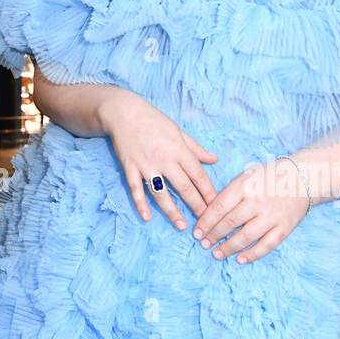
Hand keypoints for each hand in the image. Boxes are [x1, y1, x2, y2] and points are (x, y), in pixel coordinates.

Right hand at [96, 94, 219, 230]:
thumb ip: (195, 148)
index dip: (208, 192)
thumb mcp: (178, 131)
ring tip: (182, 226)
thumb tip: (214, 159)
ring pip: (161, 192)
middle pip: (183, 187)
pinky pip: (136, 189)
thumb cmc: (153, 120)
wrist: (124, 112)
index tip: (216, 206)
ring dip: (172, 211)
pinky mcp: (130, 167)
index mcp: (178, 149)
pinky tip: (147, 217)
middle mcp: (164, 158)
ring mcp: (146, 164)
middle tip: (205, 223)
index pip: (197, 175)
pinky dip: (141, 204)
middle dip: (196, 206)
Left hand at [192, 158, 310, 263]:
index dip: (206, 221)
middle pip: (230, 223)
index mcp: (245, 185)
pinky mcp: (285, 227)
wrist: (303, 176)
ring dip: (229, 247)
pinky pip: (267, 245)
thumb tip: (210, 212)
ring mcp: (272, 216)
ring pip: (246, 236)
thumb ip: (231, 192)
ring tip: (216, 253)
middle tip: (203, 244)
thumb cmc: (269, 176)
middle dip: (214, 235)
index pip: (219, 206)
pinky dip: (253, 254)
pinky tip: (240, 259)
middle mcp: (257, 201)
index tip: (197, 232)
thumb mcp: (247, 176)